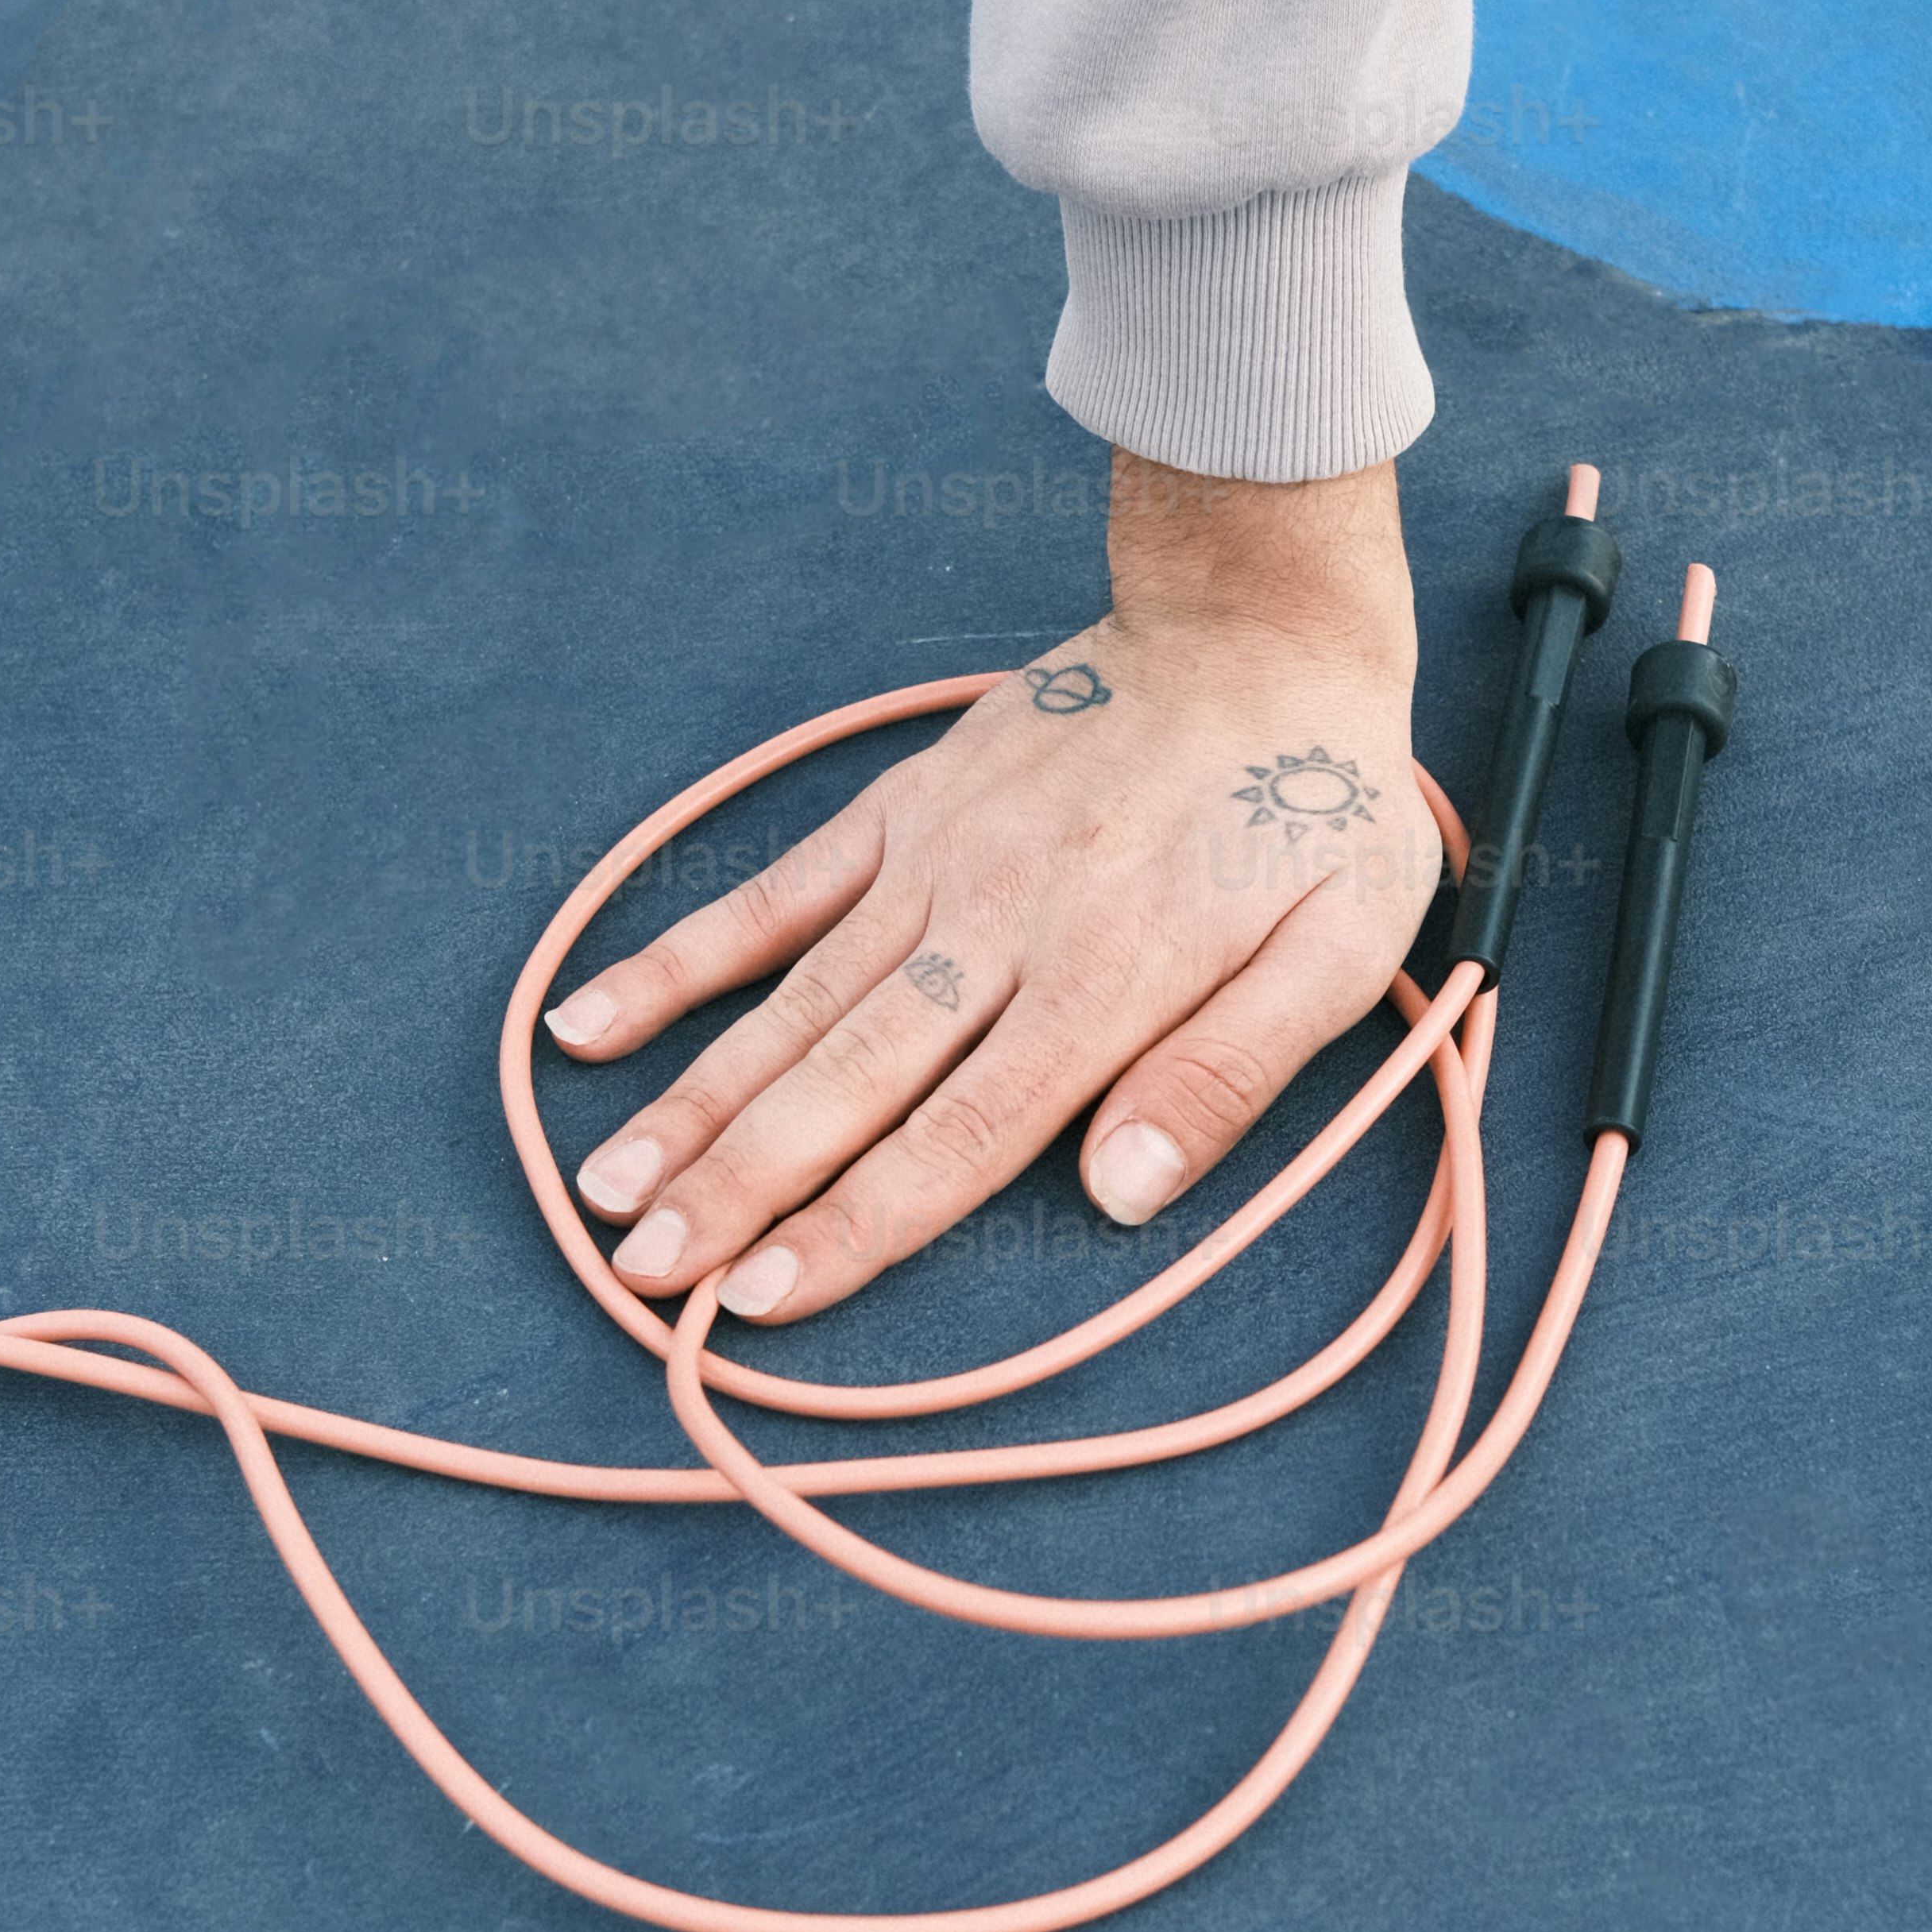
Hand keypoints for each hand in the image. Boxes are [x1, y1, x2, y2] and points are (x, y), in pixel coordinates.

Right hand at [542, 451, 1443, 1326]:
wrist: (1253, 629)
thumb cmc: (1312, 808)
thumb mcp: (1340, 949)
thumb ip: (1231, 1072)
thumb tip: (1122, 1195)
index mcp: (1104, 980)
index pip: (959, 1136)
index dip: (855, 1225)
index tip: (762, 1301)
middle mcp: (995, 929)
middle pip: (845, 1082)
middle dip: (736, 1186)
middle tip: (645, 1273)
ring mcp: (930, 865)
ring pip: (790, 1005)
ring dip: (691, 1101)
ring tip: (602, 1190)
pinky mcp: (897, 812)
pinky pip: (769, 895)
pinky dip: (677, 960)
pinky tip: (592, 1025)